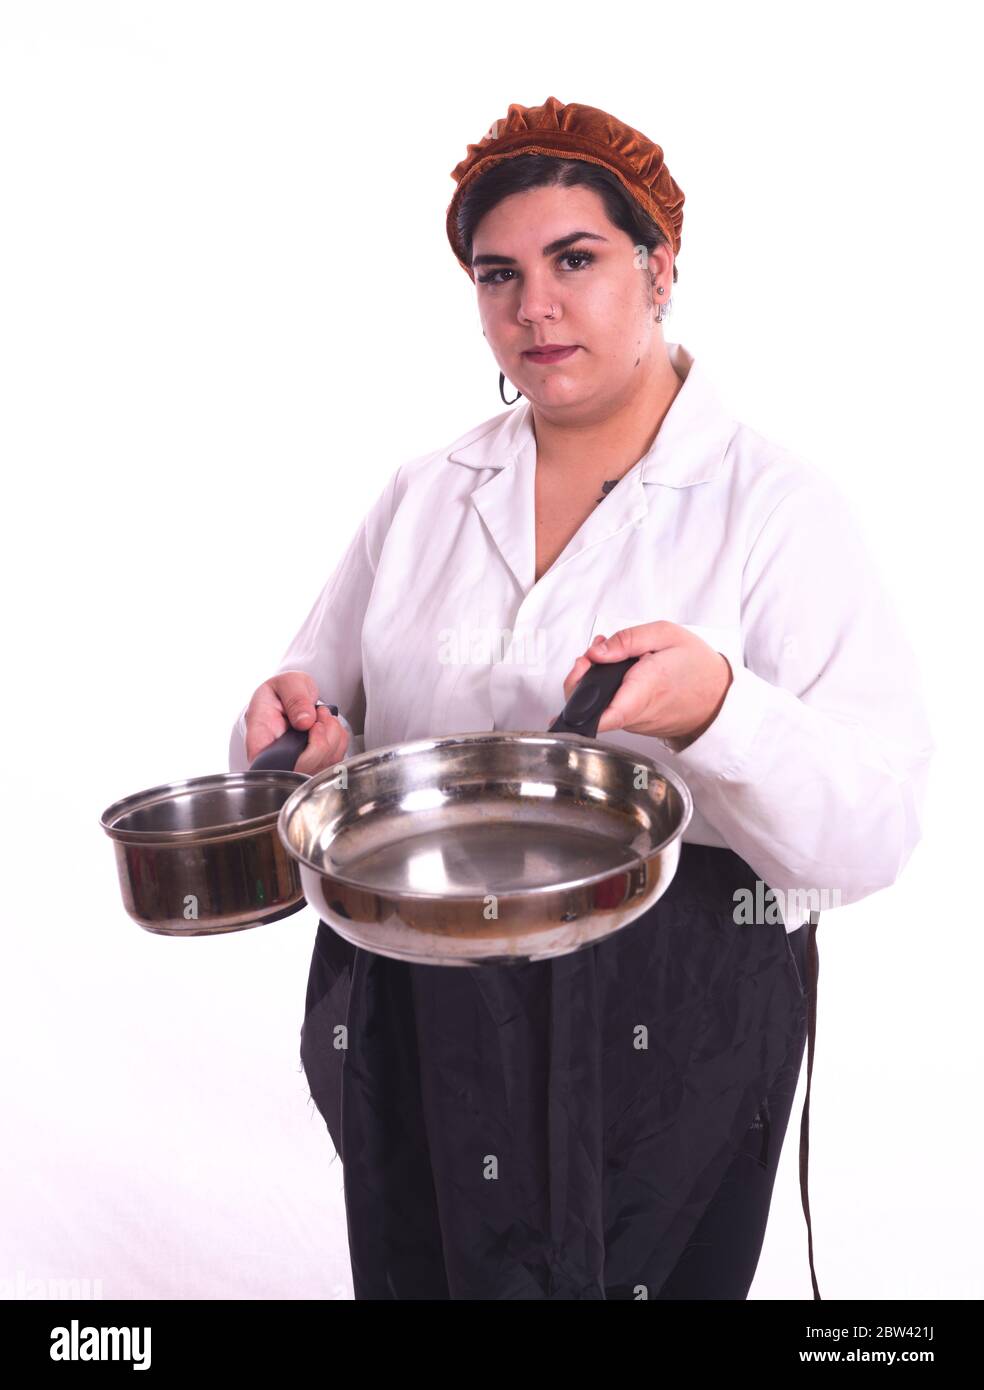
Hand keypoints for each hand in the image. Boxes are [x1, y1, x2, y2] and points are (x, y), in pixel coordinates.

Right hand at [244, 670, 348, 774]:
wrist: (288, 697)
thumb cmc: (281, 693)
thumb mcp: (286, 683)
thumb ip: (295, 697)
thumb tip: (305, 721)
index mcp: (259, 740)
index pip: (274, 767)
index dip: (301, 754)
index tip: (309, 724)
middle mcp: (275, 759)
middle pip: (304, 769)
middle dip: (322, 739)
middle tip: (319, 713)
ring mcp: (295, 765)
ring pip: (323, 765)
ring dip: (333, 736)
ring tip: (321, 715)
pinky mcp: (312, 765)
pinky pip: (334, 760)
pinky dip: (339, 739)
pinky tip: (327, 725)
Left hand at [559, 622, 733, 749]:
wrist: (718, 698)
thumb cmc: (696, 665)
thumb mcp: (666, 635)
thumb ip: (628, 639)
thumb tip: (596, 652)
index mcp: (645, 688)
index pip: (605, 713)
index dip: (580, 699)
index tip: (580, 674)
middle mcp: (637, 713)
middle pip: (591, 709)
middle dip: (580, 679)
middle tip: (593, 654)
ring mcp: (634, 724)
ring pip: (598, 708)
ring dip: (594, 682)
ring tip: (611, 658)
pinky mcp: (634, 726)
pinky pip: (610, 710)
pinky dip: (608, 691)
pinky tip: (620, 673)